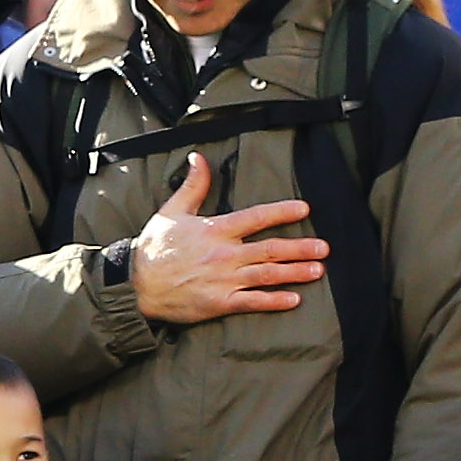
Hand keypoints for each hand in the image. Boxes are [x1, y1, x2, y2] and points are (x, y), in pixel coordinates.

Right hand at [127, 155, 330, 322]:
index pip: (255, 218)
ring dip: (294, 273)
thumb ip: (193, 186)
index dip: (281, 212)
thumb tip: (198, 157)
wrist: (136, 285)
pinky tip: (293, 300)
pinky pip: (252, 302)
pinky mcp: (220, 303)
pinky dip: (274, 301)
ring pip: (267, 276)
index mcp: (216, 230)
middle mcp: (224, 255)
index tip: (304, 209)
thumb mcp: (172, 212)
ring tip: (317, 271)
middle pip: (269, 249)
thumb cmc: (154, 248)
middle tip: (324, 248)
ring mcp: (224, 280)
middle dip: (299, 248)